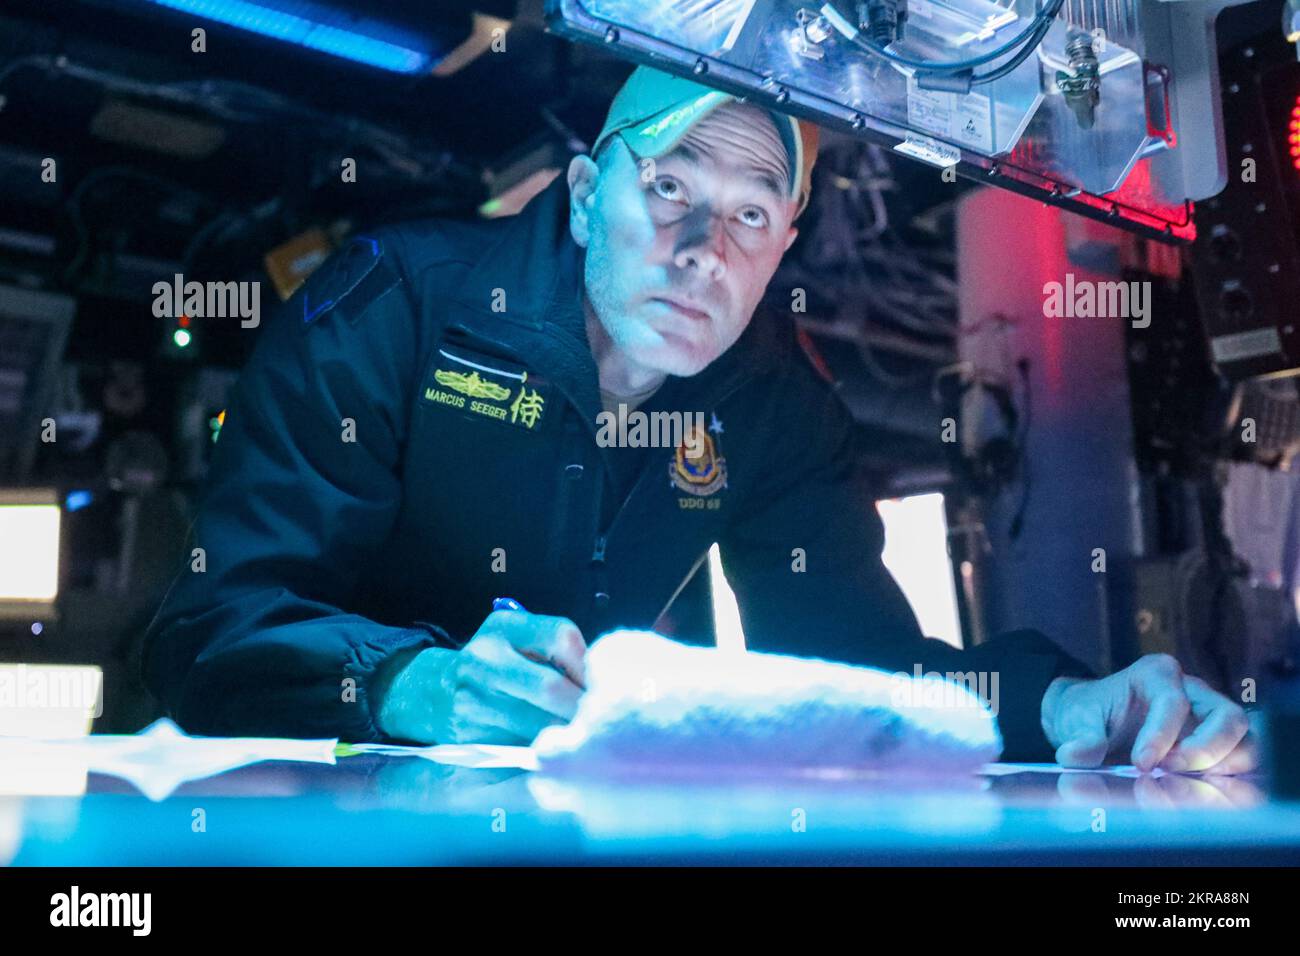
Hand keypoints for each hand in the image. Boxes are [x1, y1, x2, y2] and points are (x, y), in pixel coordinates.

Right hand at [374, 609, 586, 744]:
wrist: (435, 690)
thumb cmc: (495, 663)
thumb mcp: (517, 639)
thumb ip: (556, 649)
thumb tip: (601, 681)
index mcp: (504, 626)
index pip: (560, 636)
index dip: (588, 664)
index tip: (601, 683)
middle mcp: (485, 658)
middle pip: (551, 688)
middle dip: (582, 708)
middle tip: (603, 720)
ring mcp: (474, 698)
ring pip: (537, 724)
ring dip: (565, 734)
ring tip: (584, 738)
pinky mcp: (470, 734)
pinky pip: (519, 747)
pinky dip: (543, 751)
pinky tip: (554, 750)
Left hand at [1040, 654, 1254, 772]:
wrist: (1094, 723)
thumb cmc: (1090, 713)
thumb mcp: (1077, 720)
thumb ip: (1080, 738)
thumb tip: (1075, 757)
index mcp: (1156, 674)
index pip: (1172, 701)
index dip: (1161, 734)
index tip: (1141, 764)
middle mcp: (1193, 691)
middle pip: (1227, 716)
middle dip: (1206, 749)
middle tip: (1172, 771)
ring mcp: (1211, 717)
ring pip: (1244, 740)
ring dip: (1223, 766)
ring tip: (1187, 783)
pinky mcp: (1219, 743)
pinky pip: (1241, 760)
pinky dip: (1229, 778)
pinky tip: (1201, 790)